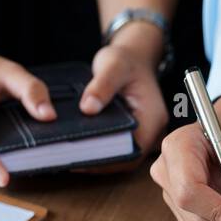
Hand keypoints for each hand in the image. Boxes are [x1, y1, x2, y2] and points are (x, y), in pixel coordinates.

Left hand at [78, 22, 169, 171]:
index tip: (81, 159)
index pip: (133, 150)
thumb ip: (102, 85)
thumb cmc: (127, 60)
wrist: (134, 57)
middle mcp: (150, 131)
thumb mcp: (114, 65)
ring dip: (96, 158)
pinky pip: (115, 148)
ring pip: (120, 156)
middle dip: (99, 162)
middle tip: (68, 161)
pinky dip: (97, 150)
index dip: (108, 159)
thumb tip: (88, 109)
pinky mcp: (129, 133)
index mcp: (152, 118)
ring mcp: (140, 134)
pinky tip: (76, 148)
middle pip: (126, 158)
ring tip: (67, 157)